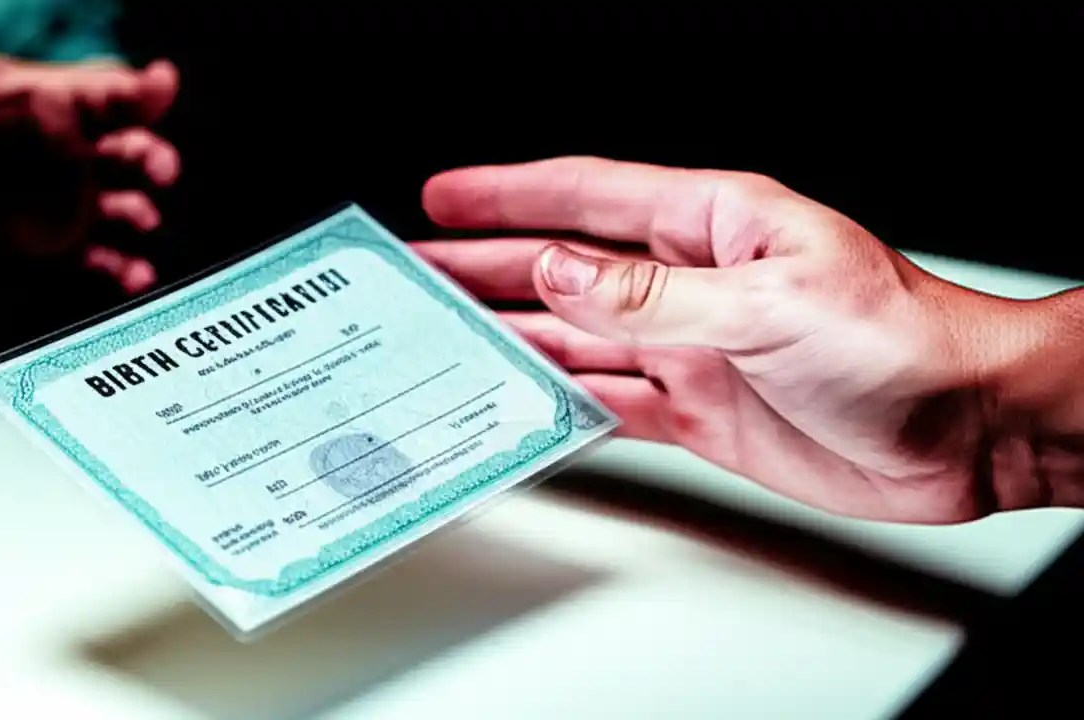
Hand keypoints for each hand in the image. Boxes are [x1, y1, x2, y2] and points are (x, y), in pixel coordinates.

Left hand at [0, 34, 179, 293]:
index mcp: (51, 109)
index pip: (106, 93)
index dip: (139, 87)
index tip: (162, 84)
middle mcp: (71, 155)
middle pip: (129, 149)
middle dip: (151, 155)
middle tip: (160, 167)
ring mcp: (70, 204)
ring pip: (125, 205)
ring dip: (139, 210)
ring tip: (140, 217)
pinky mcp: (59, 248)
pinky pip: (103, 259)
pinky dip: (124, 269)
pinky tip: (135, 274)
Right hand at [414, 156, 1081, 522]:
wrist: (967, 429)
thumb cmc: (901, 339)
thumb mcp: (765, 304)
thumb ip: (651, 297)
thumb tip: (561, 273)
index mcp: (711, 227)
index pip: (586, 197)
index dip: (508, 196)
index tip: (444, 197)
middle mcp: (692, 285)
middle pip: (565, 270)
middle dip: (488, 269)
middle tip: (419, 274)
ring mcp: (692, 349)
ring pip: (580, 339)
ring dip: (514, 339)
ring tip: (447, 342)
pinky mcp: (702, 411)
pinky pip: (612, 405)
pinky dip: (563, 407)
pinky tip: (520, 406)